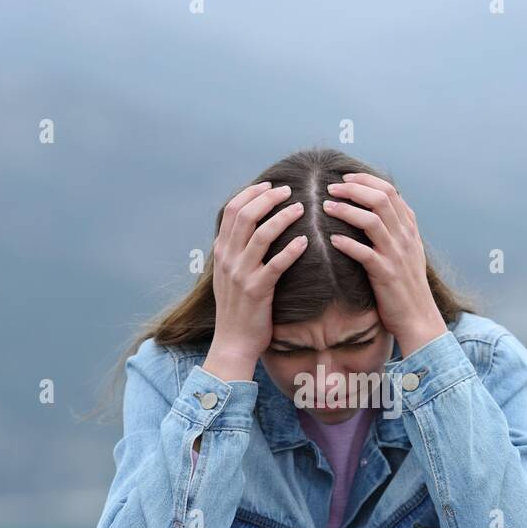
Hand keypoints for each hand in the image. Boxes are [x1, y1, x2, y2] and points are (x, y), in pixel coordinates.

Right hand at [205, 181, 307, 380]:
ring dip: (282, 217)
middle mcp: (228, 259)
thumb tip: (248, 228)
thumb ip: (235, 251)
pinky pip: (275, 264)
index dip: (251, 193)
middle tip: (289, 190)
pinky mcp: (257, 291)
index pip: (231, 210)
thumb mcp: (228, 276)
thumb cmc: (237, 309)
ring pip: (260, 235)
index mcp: (221, 251)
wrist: (232, 342)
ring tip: (301, 208)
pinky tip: (305, 241)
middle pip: (245, 215)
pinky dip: (291, 250)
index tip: (270, 185)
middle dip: (268, 198)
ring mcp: (241, 274)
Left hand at [323, 172, 446, 356]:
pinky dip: (346, 244)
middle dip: (353, 189)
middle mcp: (405, 237)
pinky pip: (364, 253)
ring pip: (372, 221)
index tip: (345, 179)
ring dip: (346, 210)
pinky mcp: (386, 274)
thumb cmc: (407, 286)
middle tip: (331, 188)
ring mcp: (396, 255)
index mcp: (409, 228)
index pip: (389, 191)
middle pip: (380, 199)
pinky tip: (331, 240)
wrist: (418, 318)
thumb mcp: (410, 252)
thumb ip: (398, 229)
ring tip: (326, 207)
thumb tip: (382, 208)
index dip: (365, 180)